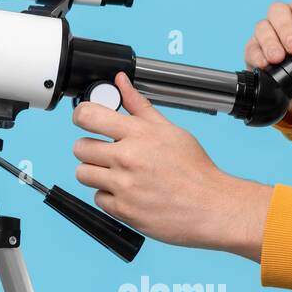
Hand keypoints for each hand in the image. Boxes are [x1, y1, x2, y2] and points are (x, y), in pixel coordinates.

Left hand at [73, 73, 270, 260]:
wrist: (212, 207)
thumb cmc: (194, 170)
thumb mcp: (169, 130)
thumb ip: (139, 106)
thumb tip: (121, 81)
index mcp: (138, 134)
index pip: (87, 116)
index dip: (82, 116)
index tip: (86, 120)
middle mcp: (127, 158)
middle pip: (80, 147)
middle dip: (90, 148)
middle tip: (107, 153)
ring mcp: (123, 186)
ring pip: (83, 174)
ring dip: (96, 173)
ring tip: (118, 174)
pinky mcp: (123, 210)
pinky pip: (98, 198)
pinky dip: (109, 196)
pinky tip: (128, 192)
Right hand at [245, 0, 291, 124]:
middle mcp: (285, 21)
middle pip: (279, 11)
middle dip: (287, 28)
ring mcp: (267, 34)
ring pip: (263, 26)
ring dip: (270, 42)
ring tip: (278, 58)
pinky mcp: (253, 50)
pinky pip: (252, 47)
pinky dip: (257, 55)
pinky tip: (264, 64)